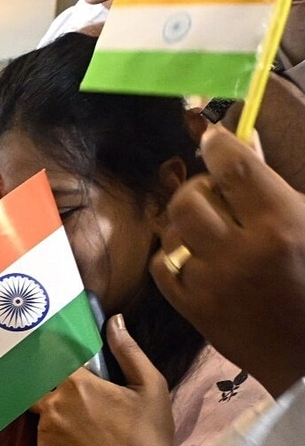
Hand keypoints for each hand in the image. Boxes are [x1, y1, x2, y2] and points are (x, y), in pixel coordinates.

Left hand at [30, 316, 177, 445]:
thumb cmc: (147, 431)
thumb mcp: (149, 385)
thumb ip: (127, 350)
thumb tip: (114, 320)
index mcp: (75, 382)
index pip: (54, 358)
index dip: (57, 355)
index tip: (57, 352)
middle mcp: (52, 402)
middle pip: (42, 384)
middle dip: (52, 384)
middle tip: (77, 394)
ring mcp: (44, 428)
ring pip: (43, 410)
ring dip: (56, 411)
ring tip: (84, 422)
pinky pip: (44, 433)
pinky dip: (57, 433)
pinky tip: (80, 441)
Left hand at [153, 126, 304, 396]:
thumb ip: (275, 186)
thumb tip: (243, 139)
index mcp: (282, 226)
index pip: (234, 167)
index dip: (218, 143)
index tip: (212, 137)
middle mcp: (242, 251)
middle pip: (191, 196)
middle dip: (201, 188)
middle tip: (219, 195)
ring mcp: (212, 282)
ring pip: (173, 229)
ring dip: (187, 221)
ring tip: (210, 229)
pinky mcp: (193, 308)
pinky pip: (163, 265)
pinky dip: (175, 256)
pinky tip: (198, 258)